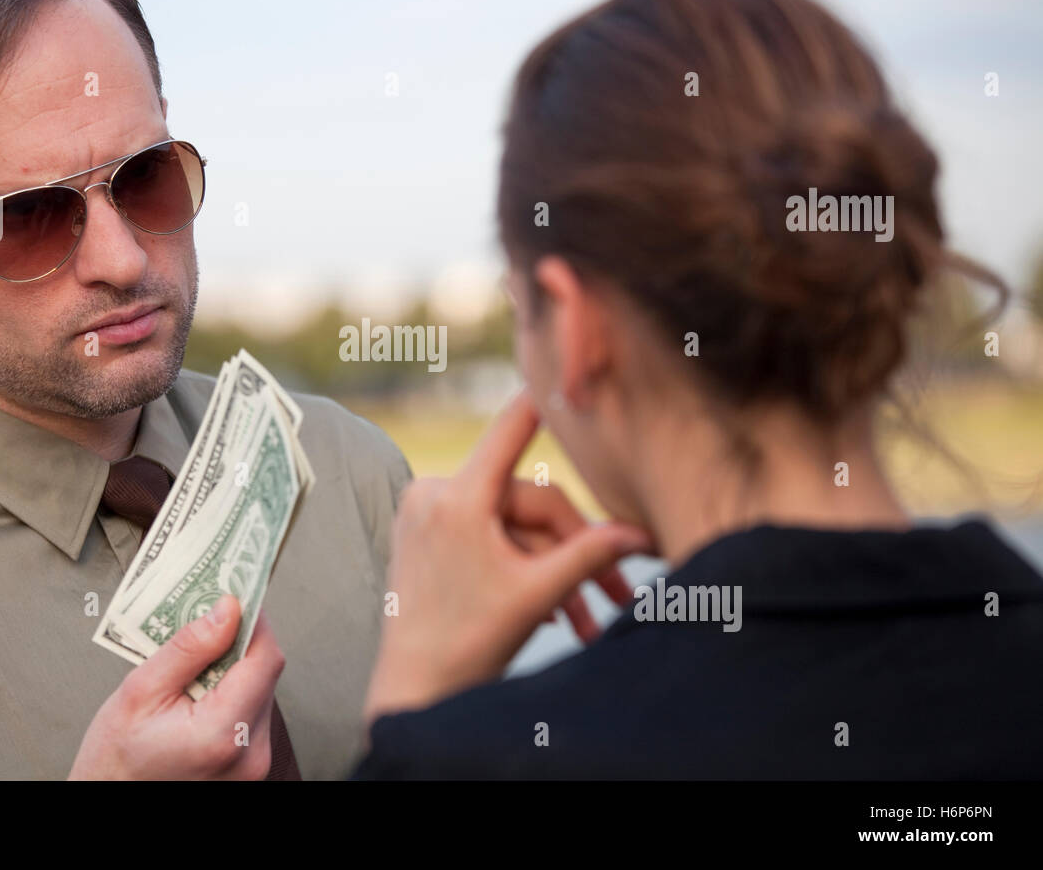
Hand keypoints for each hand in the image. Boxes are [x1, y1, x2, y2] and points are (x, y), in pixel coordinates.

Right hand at [69, 595, 283, 779]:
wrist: (108, 806)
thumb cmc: (114, 761)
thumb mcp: (139, 692)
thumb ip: (189, 648)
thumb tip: (227, 608)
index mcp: (224, 734)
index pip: (265, 659)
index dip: (254, 620)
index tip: (234, 594)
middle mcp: (250, 753)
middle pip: (265, 673)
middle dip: (239, 640)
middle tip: (205, 619)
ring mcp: (254, 764)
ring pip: (260, 690)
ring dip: (234, 667)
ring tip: (192, 664)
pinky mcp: (250, 765)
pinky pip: (252, 712)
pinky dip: (231, 692)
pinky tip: (198, 692)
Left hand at [363, 391, 653, 723]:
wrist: (412, 691)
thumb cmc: (467, 644)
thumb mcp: (537, 596)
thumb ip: (590, 556)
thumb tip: (642, 535)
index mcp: (457, 499)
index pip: (510, 430)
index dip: (542, 400)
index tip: (558, 363)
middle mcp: (434, 495)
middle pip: (530, 504)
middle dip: (575, 552)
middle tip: (616, 597)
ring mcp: (424, 514)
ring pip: (514, 527)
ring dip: (554, 571)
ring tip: (585, 623)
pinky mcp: (424, 534)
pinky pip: (488, 535)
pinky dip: (521, 567)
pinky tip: (550, 612)